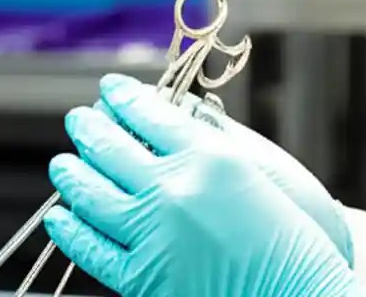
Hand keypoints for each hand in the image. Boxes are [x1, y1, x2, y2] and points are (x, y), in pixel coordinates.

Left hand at [44, 76, 360, 296]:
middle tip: (79, 119)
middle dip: (91, 128)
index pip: (148, 114)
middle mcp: (173, 191)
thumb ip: (217, 136)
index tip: (112, 88)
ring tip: (63, 163)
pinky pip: (94, 250)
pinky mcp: (146, 278)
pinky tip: (62, 216)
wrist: (303, 295)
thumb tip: (181, 113)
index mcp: (206, 156)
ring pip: (93, 196)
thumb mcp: (265, 167)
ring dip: (72, 175)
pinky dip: (72, 231)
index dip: (124, 98)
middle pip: (112, 149)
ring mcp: (154, 236)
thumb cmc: (296, 232)